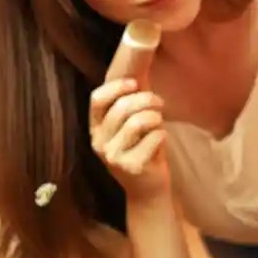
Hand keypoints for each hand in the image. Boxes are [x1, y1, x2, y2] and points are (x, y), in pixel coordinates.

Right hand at [88, 78, 168, 197]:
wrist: (147, 191)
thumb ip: (129, 103)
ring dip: (155, 116)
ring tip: (159, 121)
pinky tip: (162, 138)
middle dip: (146, 99)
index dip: (116, 87)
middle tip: (159, 102)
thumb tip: (138, 66)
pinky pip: (152, 138)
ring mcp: (114, 156)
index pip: (97, 100)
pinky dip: (162, 134)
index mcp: (96, 129)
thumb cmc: (141, 151)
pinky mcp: (132, 167)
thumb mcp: (130, 127)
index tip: (134, 83)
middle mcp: (99, 143)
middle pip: (121, 108)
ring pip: (137, 122)